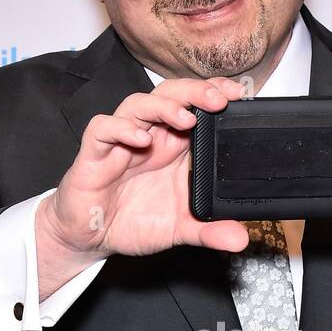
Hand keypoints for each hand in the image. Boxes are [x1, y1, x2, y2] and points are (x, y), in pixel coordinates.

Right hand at [38, 76, 250, 260]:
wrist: (92, 238)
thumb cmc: (132, 221)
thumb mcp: (179, 229)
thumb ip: (209, 231)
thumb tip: (239, 239)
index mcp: (173, 147)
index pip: (195, 105)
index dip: (214, 93)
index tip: (237, 95)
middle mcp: (150, 137)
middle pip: (171, 96)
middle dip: (195, 91)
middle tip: (219, 100)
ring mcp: (121, 142)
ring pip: (139, 104)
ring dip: (164, 106)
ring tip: (187, 118)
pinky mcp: (95, 154)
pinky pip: (103, 129)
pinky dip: (121, 129)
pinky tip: (141, 140)